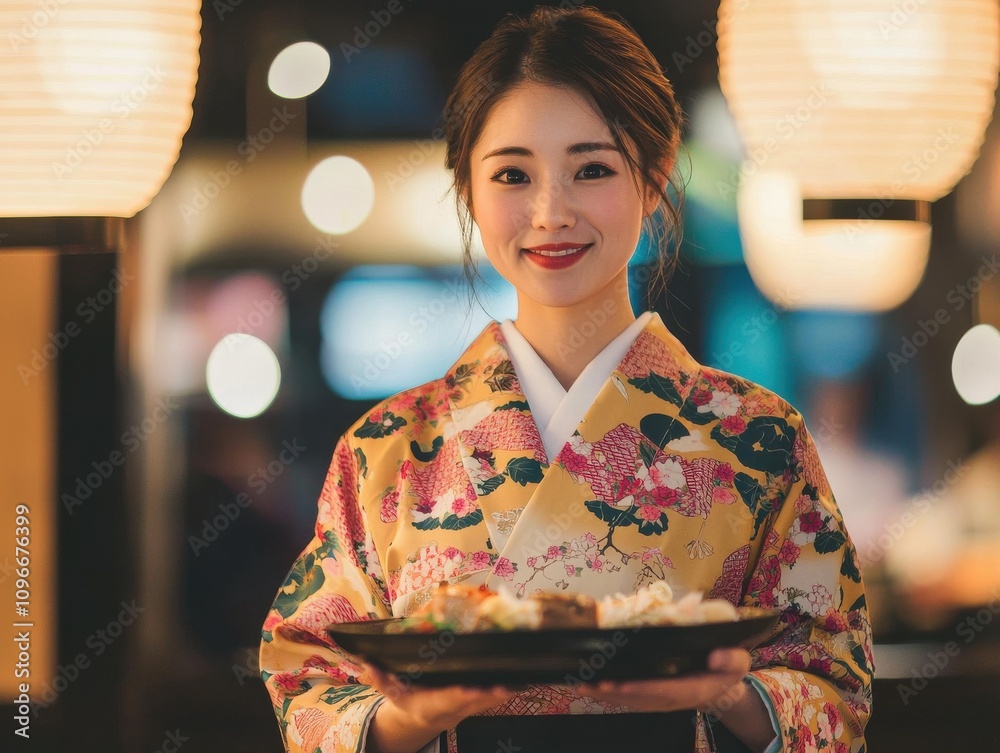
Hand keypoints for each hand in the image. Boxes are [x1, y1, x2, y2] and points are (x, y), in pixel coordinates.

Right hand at [361, 661, 515, 732]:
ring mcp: (466, 709)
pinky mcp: (476, 705)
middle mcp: (452, 710)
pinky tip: (524, 683)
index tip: (472, 690)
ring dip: (504, 693)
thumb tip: (366, 662)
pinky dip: (508, 691)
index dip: (461, 696)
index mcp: (432, 706)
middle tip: (506, 684)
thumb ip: (380, 678)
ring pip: (489, 702)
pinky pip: (494, 700)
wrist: (418, 719)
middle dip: (491, 694)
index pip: (448, 699)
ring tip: (521, 681)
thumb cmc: (407, 700)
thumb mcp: (391, 691)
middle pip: (475, 702)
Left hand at [569, 648, 750, 713]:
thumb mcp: (738, 660)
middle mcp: (673, 697)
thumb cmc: (726, 665)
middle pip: (640, 697)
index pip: (665, 689)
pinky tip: (588, 685)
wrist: (720, 680)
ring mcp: (660, 698)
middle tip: (591, 683)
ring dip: (606, 694)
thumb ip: (731, 659)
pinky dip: (608, 692)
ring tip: (582, 685)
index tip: (621, 682)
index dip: (642, 688)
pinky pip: (628, 696)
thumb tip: (716, 655)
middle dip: (616, 692)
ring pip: (630, 699)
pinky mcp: (651, 695)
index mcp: (694, 688)